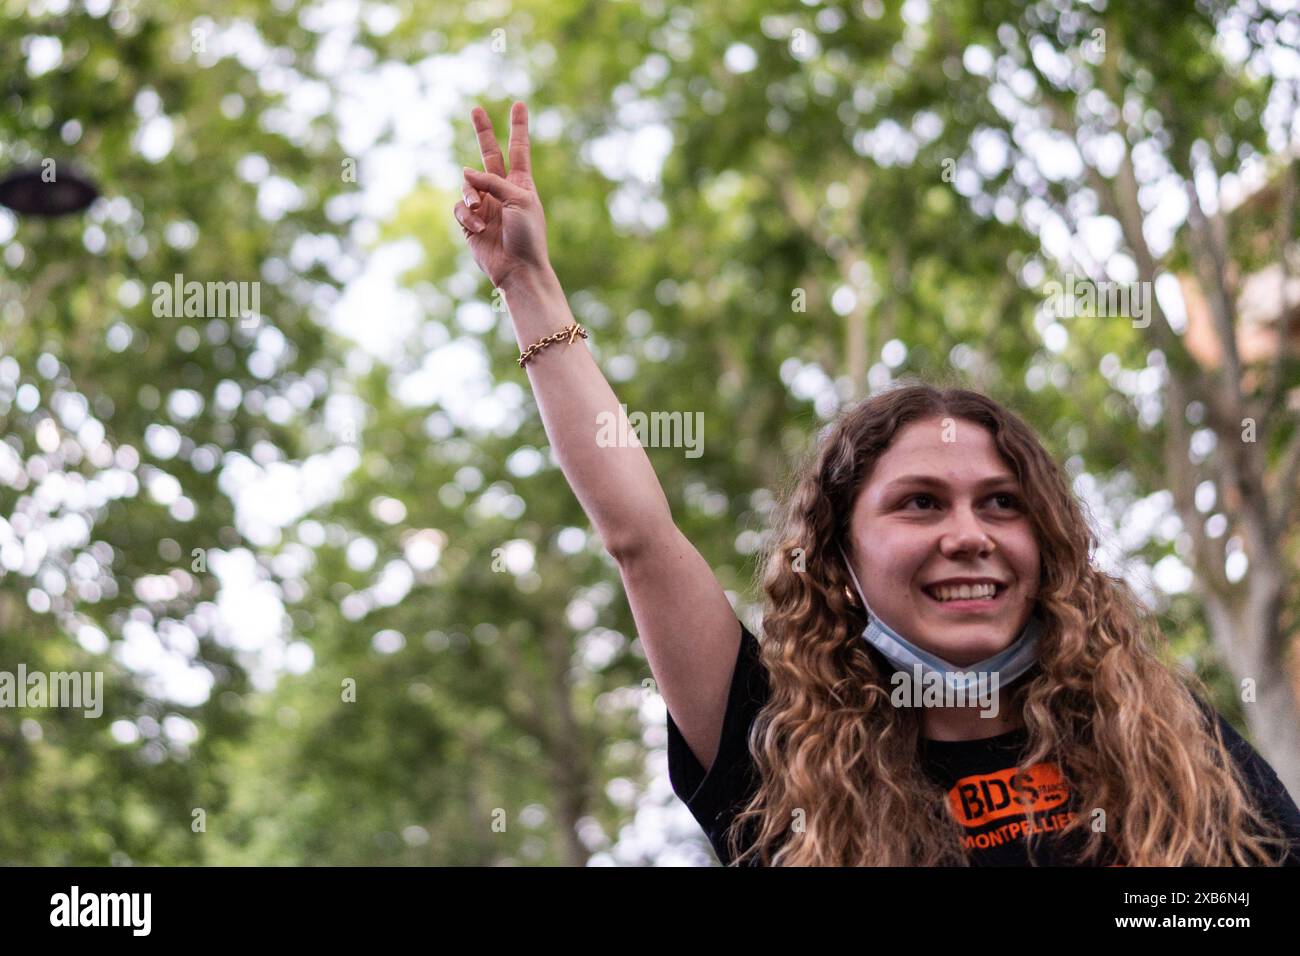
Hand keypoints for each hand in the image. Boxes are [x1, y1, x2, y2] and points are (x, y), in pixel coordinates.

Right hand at [454, 101, 551, 291]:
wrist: (518, 269)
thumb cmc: (527, 235)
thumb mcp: (518, 201)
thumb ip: (492, 182)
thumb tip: (465, 172)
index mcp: (520, 184)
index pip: (518, 149)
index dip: (518, 127)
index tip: (519, 104)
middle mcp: (501, 190)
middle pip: (489, 154)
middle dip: (482, 131)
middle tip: (476, 109)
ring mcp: (484, 205)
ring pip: (468, 183)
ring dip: (471, 194)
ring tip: (478, 210)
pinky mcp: (470, 223)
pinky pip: (461, 209)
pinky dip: (466, 216)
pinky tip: (478, 228)